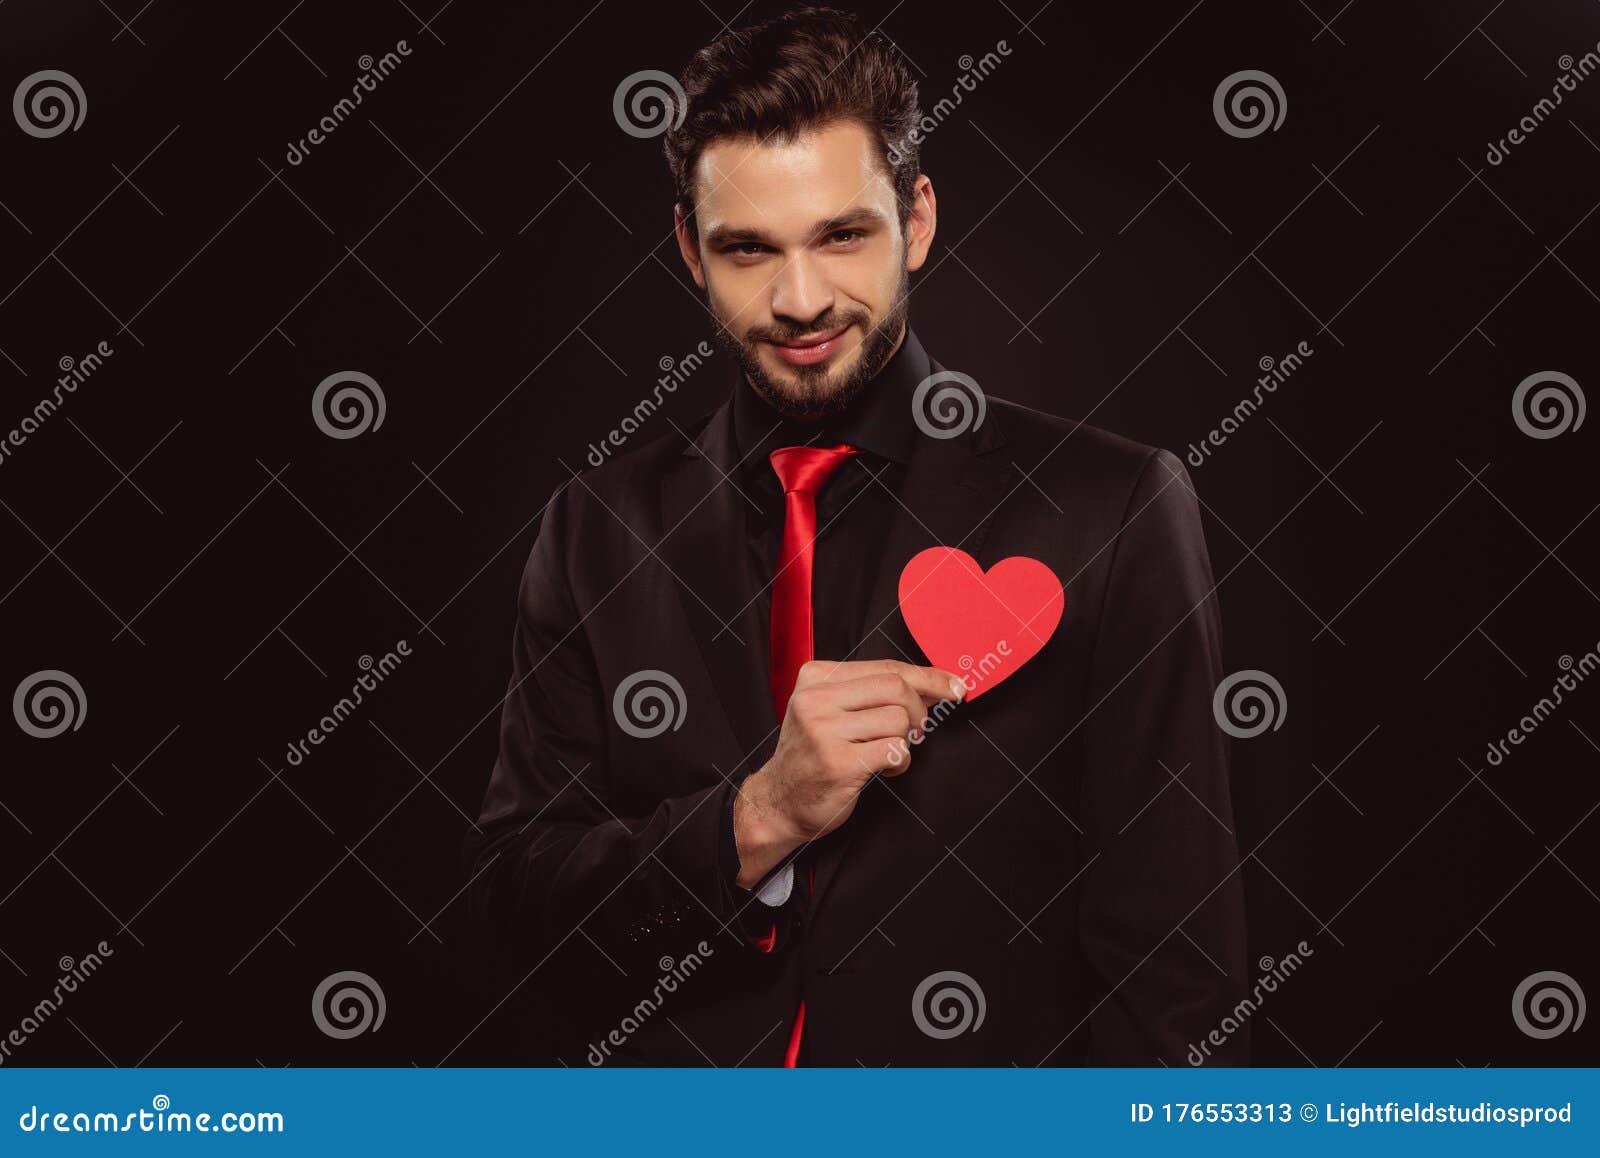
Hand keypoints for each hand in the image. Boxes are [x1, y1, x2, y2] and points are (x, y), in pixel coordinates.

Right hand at [732, 659, 965, 887]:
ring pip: (898, 719)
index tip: (955, 686)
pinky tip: (884, 770)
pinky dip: (900, 762)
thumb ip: (872, 693)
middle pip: (896, 687)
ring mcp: (824, 731)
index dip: (928, 677)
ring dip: (906, 742)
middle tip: (914, 731)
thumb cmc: (813, 755)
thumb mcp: (831, 711)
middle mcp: (816, 699)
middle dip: (918, 711)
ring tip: (888, 754)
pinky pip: (894, 750)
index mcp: (816, 677)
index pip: (885, 667)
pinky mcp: (838, 762)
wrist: (779, 802)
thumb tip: (933, 684)